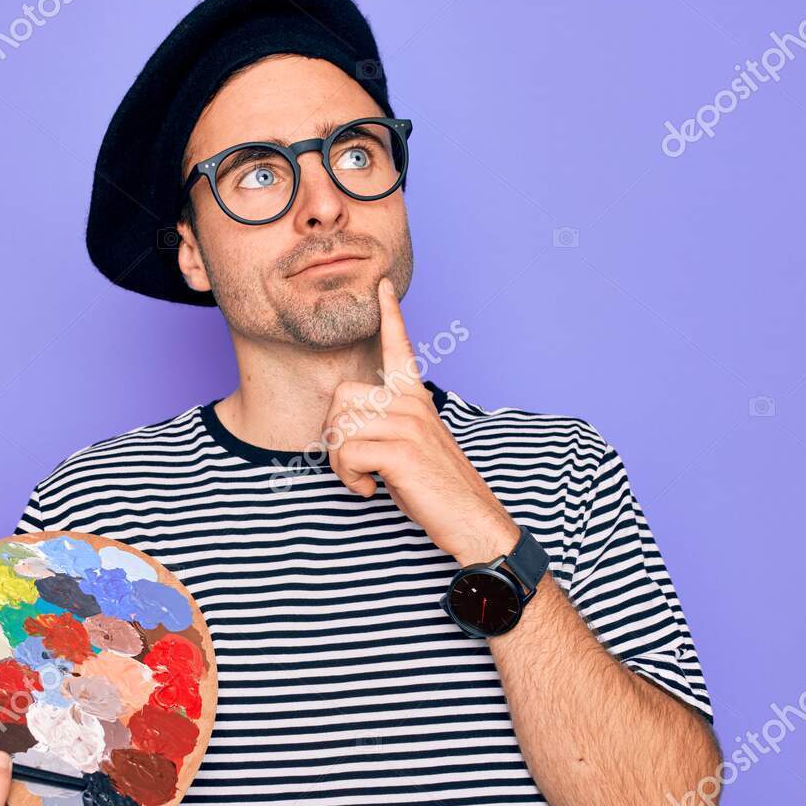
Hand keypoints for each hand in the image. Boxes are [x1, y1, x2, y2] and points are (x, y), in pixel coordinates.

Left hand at [323, 277, 518, 565]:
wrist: (473, 521)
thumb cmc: (438, 491)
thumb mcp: (411, 448)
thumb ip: (385, 427)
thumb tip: (345, 428)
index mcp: (416, 399)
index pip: (399, 348)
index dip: (389, 315)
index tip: (381, 285)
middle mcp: (411, 403)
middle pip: (340, 398)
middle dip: (333, 436)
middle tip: (355, 464)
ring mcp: (407, 423)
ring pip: (338, 429)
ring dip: (340, 464)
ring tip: (367, 479)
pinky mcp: (400, 449)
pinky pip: (345, 453)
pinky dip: (349, 478)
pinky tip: (371, 489)